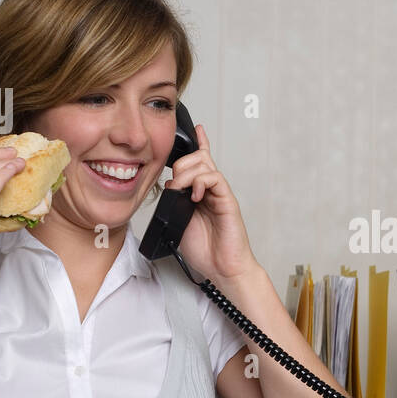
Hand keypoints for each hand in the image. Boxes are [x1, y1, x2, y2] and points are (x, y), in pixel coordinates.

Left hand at [164, 124, 258, 282]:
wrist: (222, 268)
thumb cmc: (204, 250)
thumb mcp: (178, 223)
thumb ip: (174, 202)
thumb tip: (169, 186)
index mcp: (199, 194)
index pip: (199, 163)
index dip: (198, 144)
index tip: (194, 129)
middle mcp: (210, 191)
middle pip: (197, 159)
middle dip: (180, 164)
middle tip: (173, 183)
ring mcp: (219, 195)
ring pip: (205, 164)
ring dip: (188, 172)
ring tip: (182, 190)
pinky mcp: (227, 201)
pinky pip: (215, 178)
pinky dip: (201, 182)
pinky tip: (195, 195)